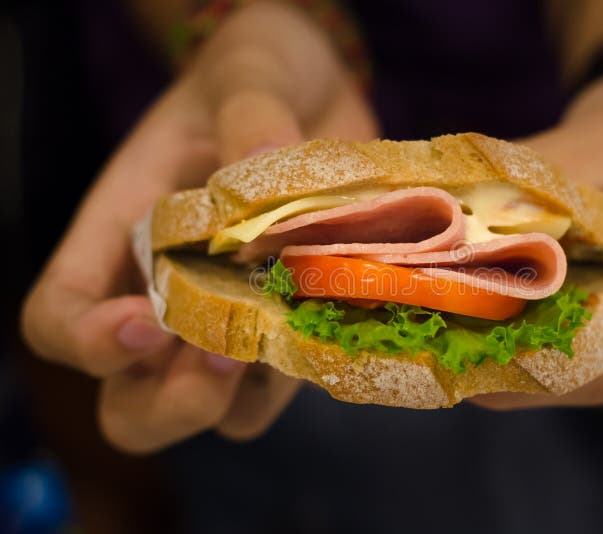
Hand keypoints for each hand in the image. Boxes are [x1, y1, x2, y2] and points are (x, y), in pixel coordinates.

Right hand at [21, 2, 377, 452]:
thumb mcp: (246, 75)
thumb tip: (261, 166)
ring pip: (216, 412)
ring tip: (282, 346)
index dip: (87, 341)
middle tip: (219, 360)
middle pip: (131, 402)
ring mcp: (233, 319)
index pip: (59, 318)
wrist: (318, 90)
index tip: (145, 324)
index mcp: (122, 236)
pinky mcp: (295, 324)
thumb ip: (249, 115)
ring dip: (240, 401)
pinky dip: (304, 375)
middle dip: (168, 403)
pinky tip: (335, 329)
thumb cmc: (256, 75)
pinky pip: (288, 384)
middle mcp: (167, 294)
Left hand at [474, 40, 602, 407]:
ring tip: (460, 320)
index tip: (451, 353)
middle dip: (510, 358)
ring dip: (525, 353)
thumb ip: (527, 190)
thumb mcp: (594, 144)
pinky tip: (501, 315)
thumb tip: (445, 227)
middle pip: (590, 380)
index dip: (520, 368)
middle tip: (436, 331)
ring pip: (588, 379)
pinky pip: (597, 364)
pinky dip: (547, 343)